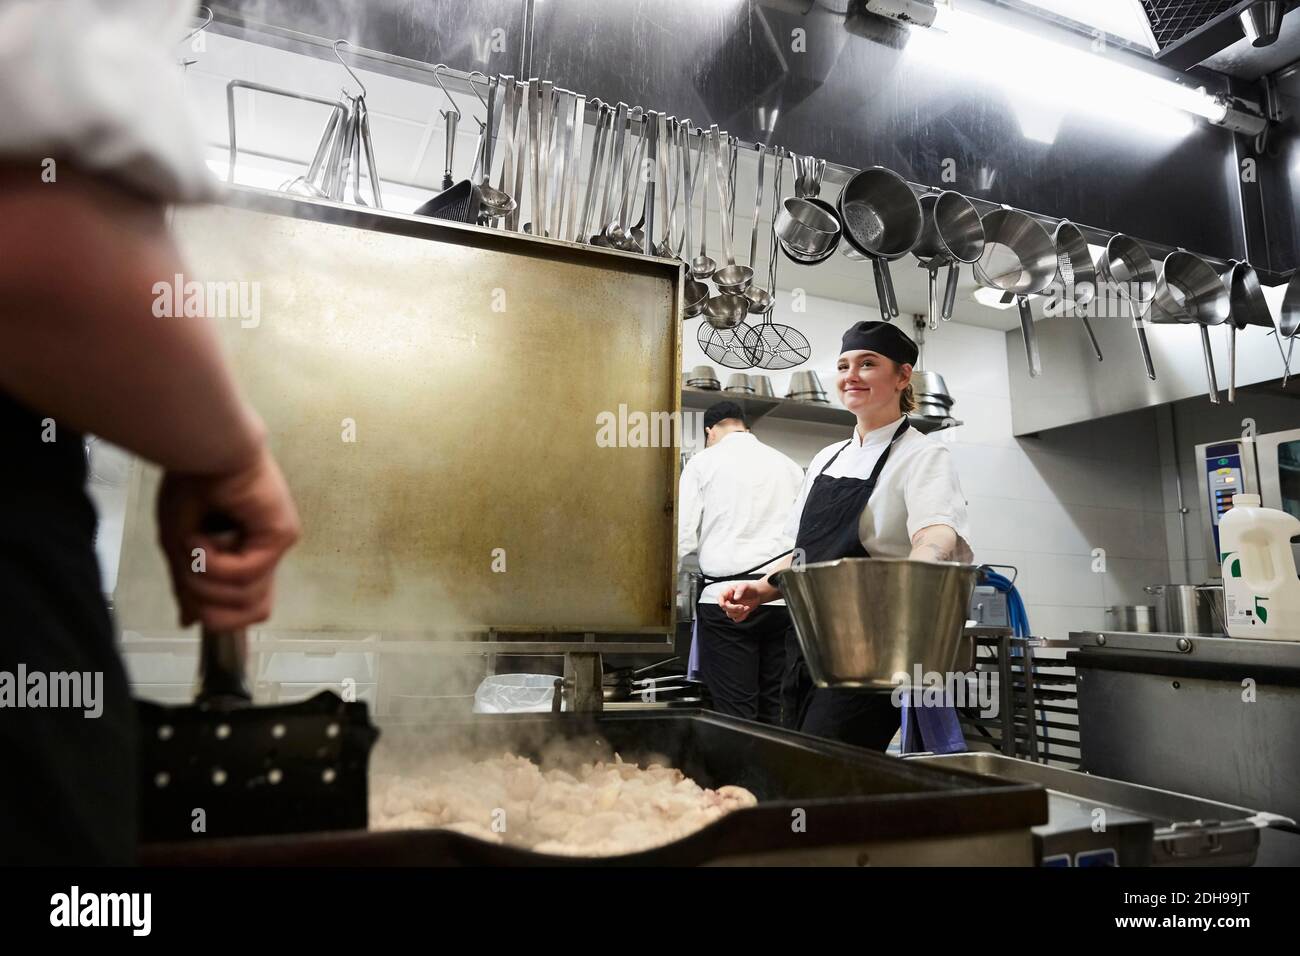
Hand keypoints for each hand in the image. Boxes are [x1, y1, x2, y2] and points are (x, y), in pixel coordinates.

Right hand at [156, 442, 300, 630]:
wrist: (202, 450)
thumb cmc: (191, 485)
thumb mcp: (179, 546)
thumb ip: (187, 584)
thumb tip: (188, 621)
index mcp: (244, 556)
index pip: (245, 612)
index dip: (216, 617)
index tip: (189, 597)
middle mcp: (264, 554)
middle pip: (250, 613)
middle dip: (210, 604)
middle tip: (188, 572)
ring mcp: (275, 546)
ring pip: (245, 598)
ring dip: (205, 579)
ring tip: (192, 546)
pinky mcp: (281, 535)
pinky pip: (246, 574)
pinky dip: (214, 562)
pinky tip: (202, 537)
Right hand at [719, 582, 764, 622]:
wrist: (757, 594)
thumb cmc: (749, 588)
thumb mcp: (744, 586)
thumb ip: (739, 591)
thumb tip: (735, 598)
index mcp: (728, 592)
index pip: (720, 598)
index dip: (720, 602)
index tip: (724, 605)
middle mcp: (728, 601)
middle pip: (725, 608)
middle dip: (734, 608)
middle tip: (742, 606)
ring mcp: (732, 608)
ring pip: (730, 615)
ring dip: (739, 613)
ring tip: (747, 607)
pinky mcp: (737, 614)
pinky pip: (736, 619)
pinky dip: (742, 617)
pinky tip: (747, 610)